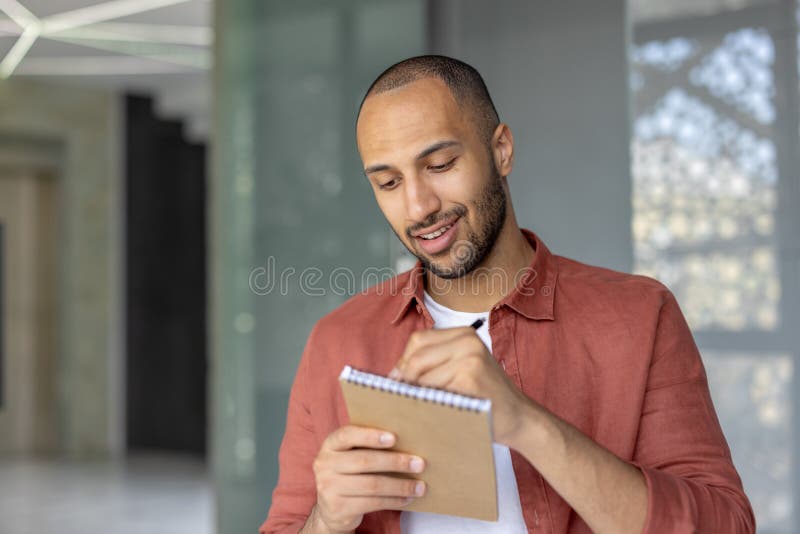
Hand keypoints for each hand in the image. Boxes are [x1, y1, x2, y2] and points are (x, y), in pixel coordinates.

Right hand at [309, 425, 426, 532]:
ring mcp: (328, 487)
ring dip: (400, 485)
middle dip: (396, 462)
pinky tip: (407, 498)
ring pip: (372, 485)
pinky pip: (373, 503)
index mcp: (330, 445)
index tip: (394, 438)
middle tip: (419, 464)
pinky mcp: (338, 508)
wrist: (331, 508)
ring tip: (419, 486)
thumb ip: (367, 447)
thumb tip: (407, 442)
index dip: (370, 436)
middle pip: (365, 461)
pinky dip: (394, 501)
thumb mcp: (350, 456)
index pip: (347, 435)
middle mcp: (324, 464)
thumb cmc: (349, 474)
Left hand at [390, 326, 534, 445]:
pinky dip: (426, 403)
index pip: (417, 341)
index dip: (403, 362)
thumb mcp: (461, 369)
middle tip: (401, 399)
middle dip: (403, 379)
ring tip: (417, 407)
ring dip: (413, 394)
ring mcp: (469, 357)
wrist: (519, 417)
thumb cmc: (484, 397)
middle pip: (416, 356)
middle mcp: (467, 340)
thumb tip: (392, 374)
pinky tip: (430, 413)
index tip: (399, 383)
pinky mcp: (469, 378)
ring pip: (421, 375)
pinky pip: (432, 390)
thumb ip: (433, 364)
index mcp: (464, 334)